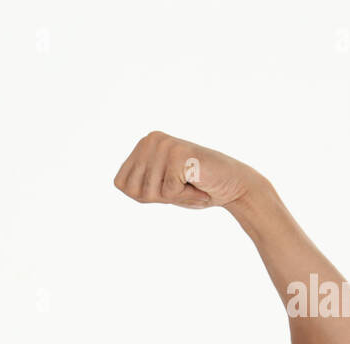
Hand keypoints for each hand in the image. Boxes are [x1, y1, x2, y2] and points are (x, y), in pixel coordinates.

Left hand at [113, 131, 256, 209]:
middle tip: (181, 186)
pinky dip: (186, 197)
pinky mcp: (178, 154)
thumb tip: (118, 183)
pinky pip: (169, 192)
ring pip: (150, 192)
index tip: (166, 186)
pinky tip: (199, 184)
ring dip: (174, 197)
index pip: (121, 184)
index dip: (143, 195)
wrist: (232, 185)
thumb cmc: (195, 188)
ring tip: (191, 184)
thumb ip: (137, 184)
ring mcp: (164, 144)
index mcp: (143, 144)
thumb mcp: (158, 187)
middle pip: (133, 189)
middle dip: (158, 198)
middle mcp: (151, 139)